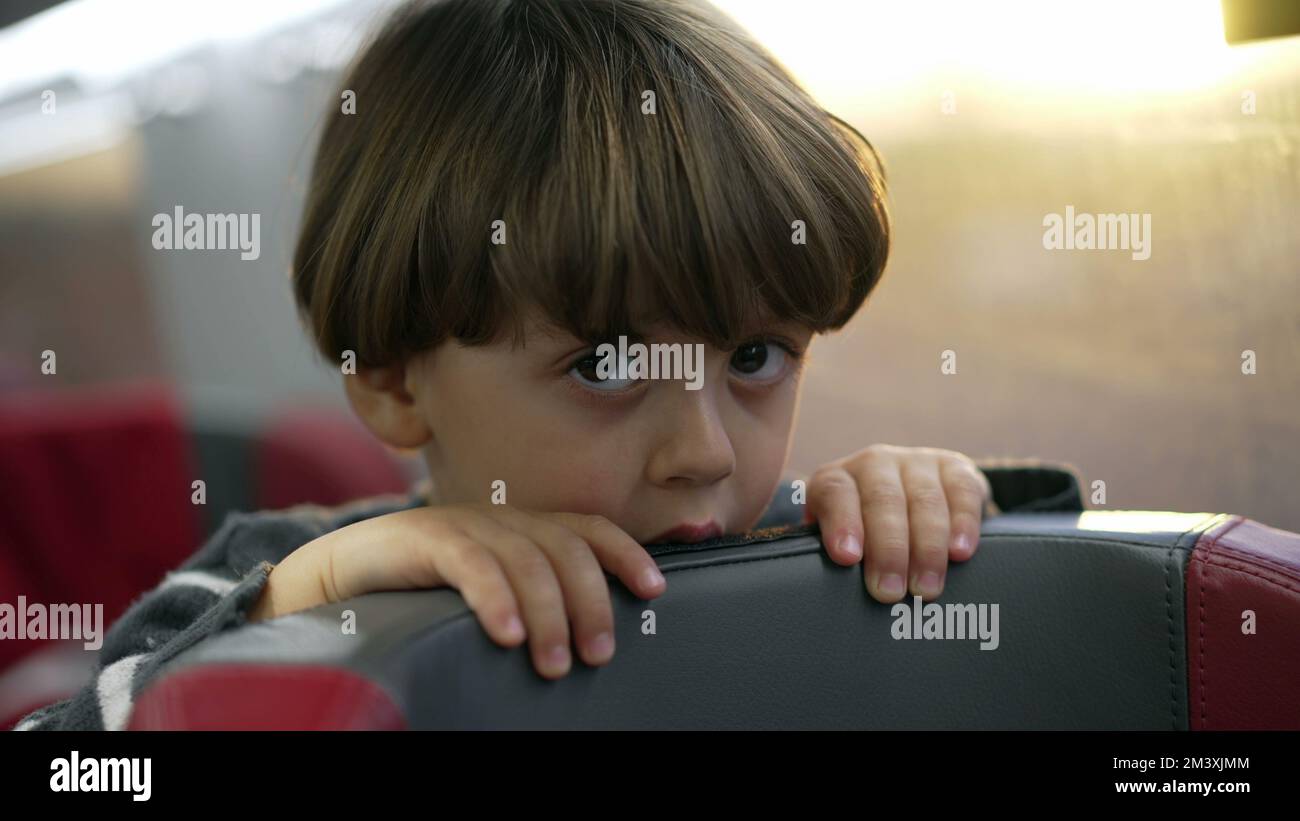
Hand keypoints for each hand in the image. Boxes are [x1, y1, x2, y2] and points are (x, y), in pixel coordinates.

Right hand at [250, 504, 665, 679]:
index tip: (654, 590)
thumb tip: (587, 637)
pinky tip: (507, 635)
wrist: (342, 572)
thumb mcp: (491, 590)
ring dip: (548, 614)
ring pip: (526, 561)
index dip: (625, 554)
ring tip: (556, 662)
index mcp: (522, 527)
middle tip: (598, 653)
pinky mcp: (425, 538)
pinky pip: (471, 565)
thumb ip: (532, 597)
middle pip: (566, 548)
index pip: (587, 530)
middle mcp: (501, 518)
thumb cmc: (425, 591)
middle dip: (591, 601)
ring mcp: (464, 524)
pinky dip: (495, 600)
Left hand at [803, 444, 993, 602]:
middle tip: (889, 591)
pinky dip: (963, 524)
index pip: (836, 493)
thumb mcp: (841, 539)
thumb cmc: (864, 531)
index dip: (842, 524)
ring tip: (925, 587)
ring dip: (927, 548)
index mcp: (838, 478)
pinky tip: (959, 552)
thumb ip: (838, 555)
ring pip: (924, 500)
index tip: (848, 558)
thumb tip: (837, 591)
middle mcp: (875, 463)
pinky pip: (962, 492)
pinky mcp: (955, 467)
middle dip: (888, 550)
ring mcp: (916, 462)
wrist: (906, 494)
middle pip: (883, 499)